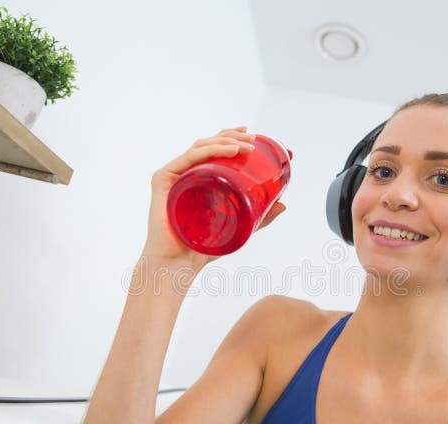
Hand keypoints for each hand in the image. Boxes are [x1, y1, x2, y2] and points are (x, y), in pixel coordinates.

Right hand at [141, 126, 287, 270]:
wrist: (179, 264)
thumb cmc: (202, 248)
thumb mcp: (239, 227)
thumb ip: (260, 217)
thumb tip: (284, 205)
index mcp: (200, 179)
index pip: (217, 152)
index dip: (236, 141)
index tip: (258, 139)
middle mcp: (186, 173)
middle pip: (210, 144)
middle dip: (234, 136)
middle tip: (254, 139)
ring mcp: (174, 174)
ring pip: (201, 146)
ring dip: (226, 141)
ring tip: (247, 146)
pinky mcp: (163, 178)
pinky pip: (189, 158)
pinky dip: (211, 150)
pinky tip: (230, 151)